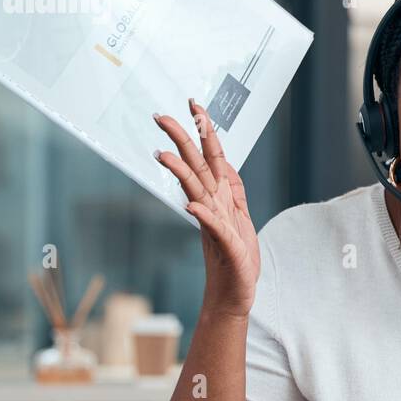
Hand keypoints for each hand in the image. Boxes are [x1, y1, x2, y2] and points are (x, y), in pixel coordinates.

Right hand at [155, 100, 260, 316]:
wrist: (234, 296)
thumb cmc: (237, 259)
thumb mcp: (240, 216)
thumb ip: (232, 189)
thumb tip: (223, 162)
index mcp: (220, 198)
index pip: (211, 157)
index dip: (205, 130)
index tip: (194, 104)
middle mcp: (214, 207)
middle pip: (196, 167)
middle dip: (181, 140)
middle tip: (160, 117)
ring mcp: (217, 226)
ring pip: (198, 192)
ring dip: (181, 173)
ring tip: (163, 155)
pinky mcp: (227, 247)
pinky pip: (215, 228)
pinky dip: (204, 216)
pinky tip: (192, 205)